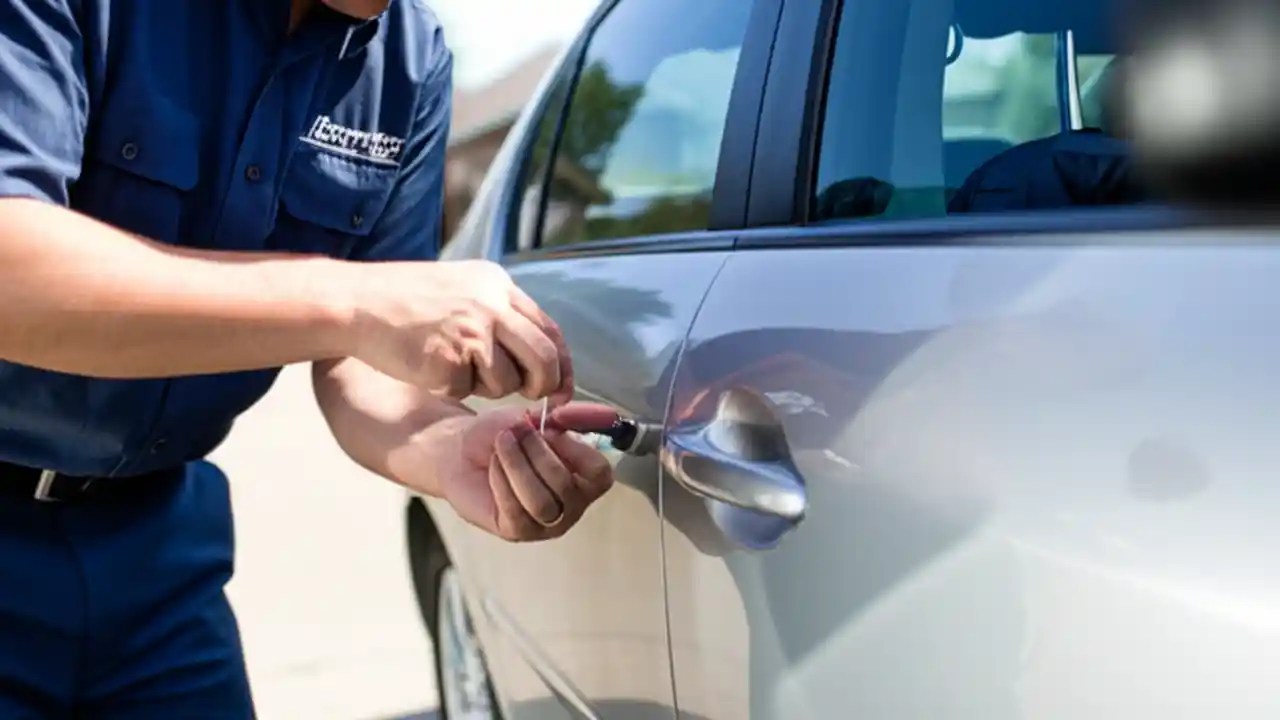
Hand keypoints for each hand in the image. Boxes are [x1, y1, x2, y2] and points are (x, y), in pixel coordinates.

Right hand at [349, 259, 572, 401]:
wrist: (354, 302)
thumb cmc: (404, 301)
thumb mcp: (462, 289)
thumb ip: (498, 313)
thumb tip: (539, 355)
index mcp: (497, 285)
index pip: (549, 329)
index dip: (561, 364)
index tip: (563, 388)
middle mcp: (491, 304)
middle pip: (543, 358)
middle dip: (543, 386)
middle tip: (530, 397)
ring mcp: (472, 331)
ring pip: (505, 381)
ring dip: (484, 386)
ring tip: (450, 363)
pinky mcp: (449, 359)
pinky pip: (465, 390)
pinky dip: (449, 387)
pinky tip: (426, 365)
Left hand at [425, 406, 614, 541]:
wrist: (460, 447)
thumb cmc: (503, 434)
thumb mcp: (539, 417)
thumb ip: (574, 415)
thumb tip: (609, 414)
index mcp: (583, 478)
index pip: (600, 474)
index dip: (576, 448)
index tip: (551, 425)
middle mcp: (570, 505)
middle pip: (565, 486)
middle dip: (537, 452)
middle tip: (516, 432)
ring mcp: (545, 523)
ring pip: (542, 503)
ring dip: (518, 466)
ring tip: (503, 443)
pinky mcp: (516, 532)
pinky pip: (516, 510)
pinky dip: (503, 480)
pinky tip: (495, 464)